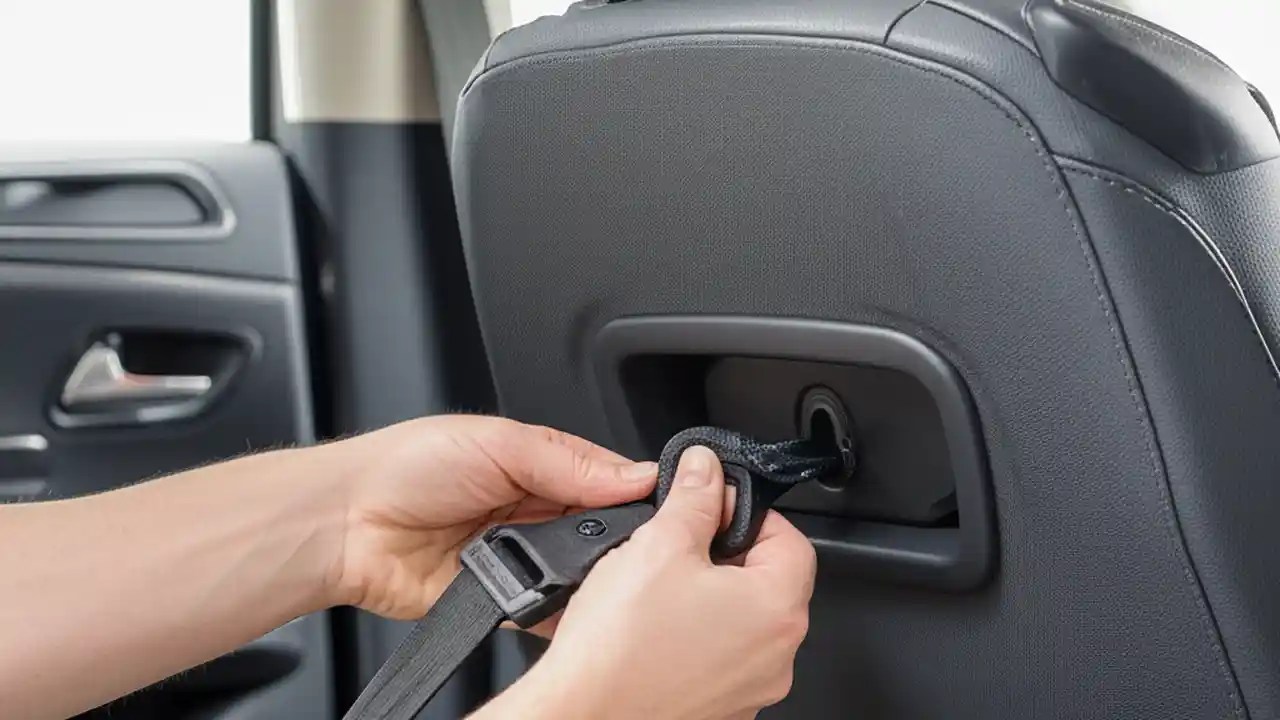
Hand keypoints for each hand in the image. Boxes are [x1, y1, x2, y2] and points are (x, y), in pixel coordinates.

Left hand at [322, 415, 656, 618]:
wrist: (345, 524)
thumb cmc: (403, 467)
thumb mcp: (497, 442)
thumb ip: (568, 461)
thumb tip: (633, 474)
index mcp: (537, 465)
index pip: (605, 479)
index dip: (633, 491)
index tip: (658, 501)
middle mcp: (533, 510)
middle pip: (598, 529)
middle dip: (610, 536)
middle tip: (619, 537)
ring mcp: (518, 556)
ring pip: (577, 572)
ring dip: (583, 572)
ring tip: (583, 565)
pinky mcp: (501, 598)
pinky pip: (544, 612)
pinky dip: (557, 610)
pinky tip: (564, 599)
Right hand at [480, 446, 816, 719]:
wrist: (583, 714)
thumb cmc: (619, 646)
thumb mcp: (659, 544)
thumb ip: (693, 498)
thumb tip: (706, 470)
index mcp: (777, 609)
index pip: (791, 539)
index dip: (748, 513)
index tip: (712, 508)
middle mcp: (776, 656)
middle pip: (769, 582)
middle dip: (726, 555)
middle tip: (680, 546)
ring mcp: (750, 689)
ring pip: (741, 623)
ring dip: (709, 599)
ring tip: (660, 591)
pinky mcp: (719, 710)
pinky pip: (719, 660)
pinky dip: (694, 640)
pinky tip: (654, 631)